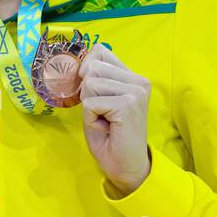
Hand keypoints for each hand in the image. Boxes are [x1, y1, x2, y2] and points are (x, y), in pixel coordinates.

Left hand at [78, 43, 151, 195]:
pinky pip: (89, 103)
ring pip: (89, 84)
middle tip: (101, 113)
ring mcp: (135, 91)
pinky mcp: (127, 104)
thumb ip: (93, 80)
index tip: (90, 92)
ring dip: (89, 107)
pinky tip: (106, 128)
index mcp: (133, 77)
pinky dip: (90, 119)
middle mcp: (138, 81)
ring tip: (105, 121)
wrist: (126, 166)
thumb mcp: (98, 102)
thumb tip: (78, 65)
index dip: (85, 70)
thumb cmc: (110, 136)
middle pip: (91, 68)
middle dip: (87, 93)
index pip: (100, 51)